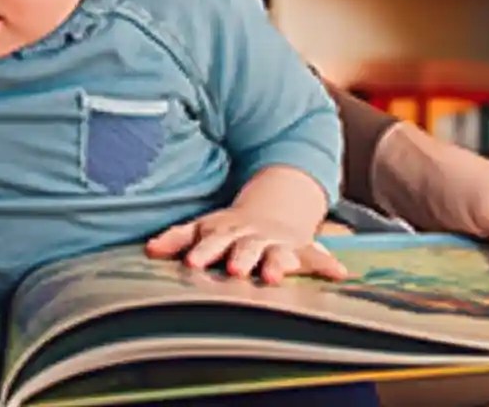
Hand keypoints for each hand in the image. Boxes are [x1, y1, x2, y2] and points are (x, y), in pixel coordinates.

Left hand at [146, 206, 348, 284]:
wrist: (271, 212)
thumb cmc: (229, 229)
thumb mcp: (202, 228)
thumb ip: (177, 238)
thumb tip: (149, 249)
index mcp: (226, 233)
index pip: (211, 243)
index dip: (203, 253)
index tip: (192, 264)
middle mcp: (252, 239)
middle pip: (246, 249)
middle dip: (241, 259)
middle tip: (234, 271)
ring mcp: (278, 244)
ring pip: (278, 254)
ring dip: (277, 264)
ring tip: (275, 277)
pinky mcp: (302, 251)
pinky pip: (317, 257)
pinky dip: (328, 265)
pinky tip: (339, 274)